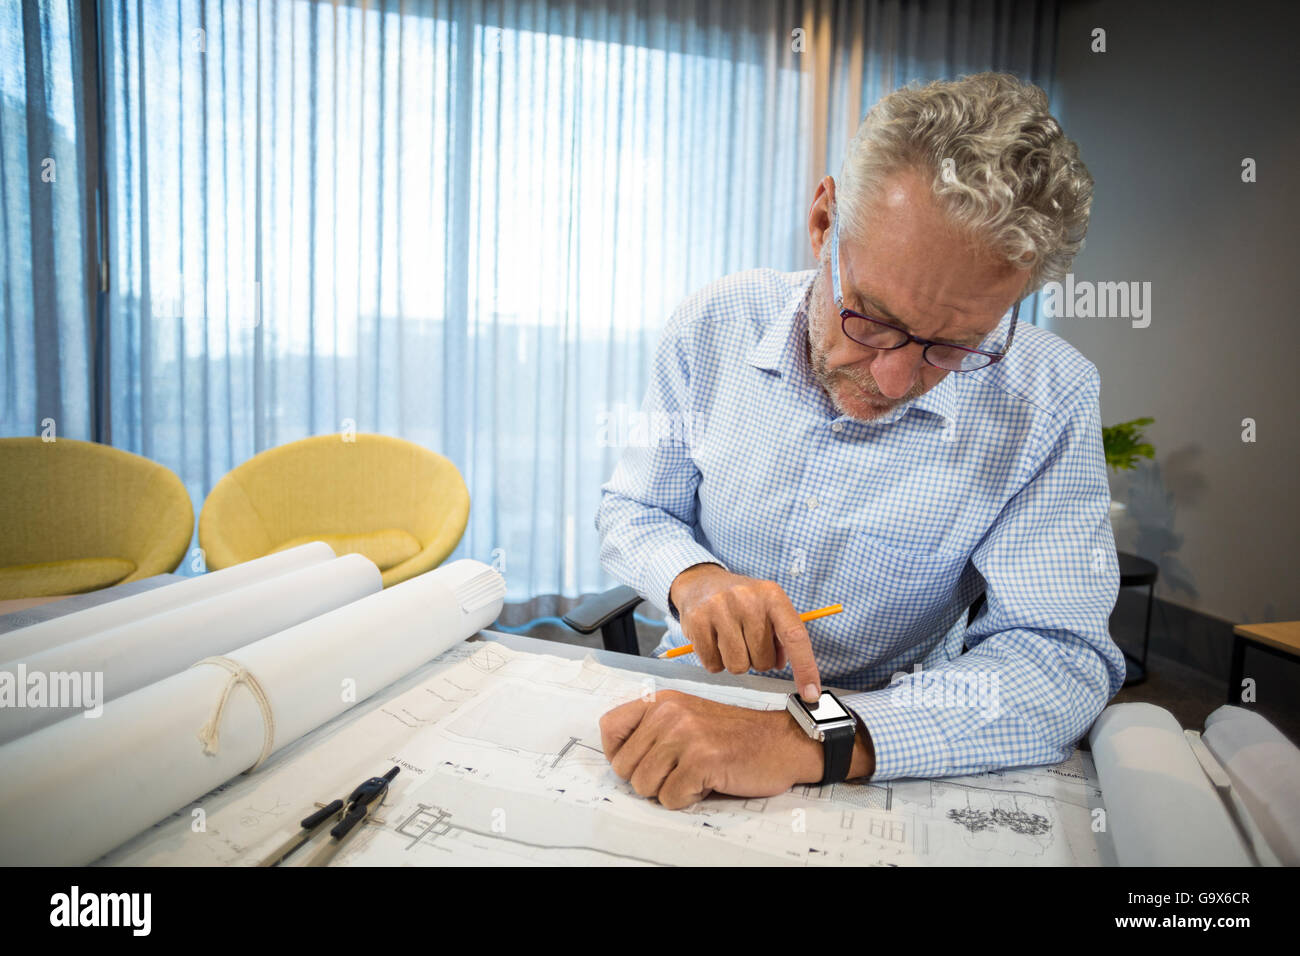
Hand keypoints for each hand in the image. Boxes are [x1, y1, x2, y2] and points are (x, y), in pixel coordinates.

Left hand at [598, 690, 823, 809]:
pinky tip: (709, 782)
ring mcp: (684, 736)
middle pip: (624, 767)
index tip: (641, 761)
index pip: (609, 727)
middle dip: (649, 779)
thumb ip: (653, 730)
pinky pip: (670, 799)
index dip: (619, 753)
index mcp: (662, 701)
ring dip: (669, 790)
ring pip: (643, 786)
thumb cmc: (735, 736)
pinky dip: (688, 799)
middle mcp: (669, 713)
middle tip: (679, 771)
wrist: (782, 742)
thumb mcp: (688, 717)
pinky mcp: (701, 760)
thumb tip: (618, 759)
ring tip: (696, 774)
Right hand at [669, 564, 822, 701]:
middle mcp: (747, 599)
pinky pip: (713, 665)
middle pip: (763, 661)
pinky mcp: (697, 621)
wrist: (702, 582)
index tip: (811, 693)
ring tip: (729, 640)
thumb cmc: (742, 601)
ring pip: (738, 666)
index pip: (795, 637)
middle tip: (747, 640)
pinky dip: (715, 661)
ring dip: (736, 662)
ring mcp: (720, 609)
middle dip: (757, 660)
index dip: (805, 668)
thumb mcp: (768, 608)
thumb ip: (782, 636)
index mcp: (772, 596)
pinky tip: (713, 641)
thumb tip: (783, 665)